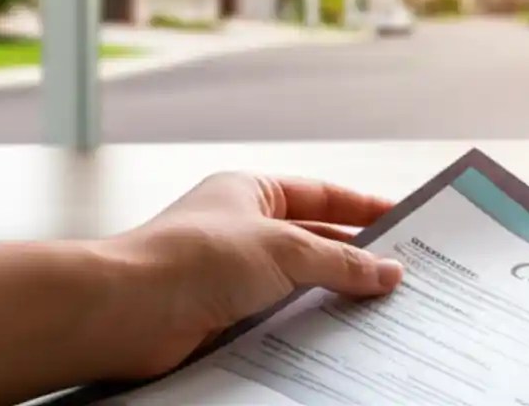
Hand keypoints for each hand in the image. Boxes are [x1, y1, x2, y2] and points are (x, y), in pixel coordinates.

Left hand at [95, 173, 402, 379]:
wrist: (126, 312)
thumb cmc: (190, 259)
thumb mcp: (285, 250)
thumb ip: (340, 262)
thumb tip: (385, 271)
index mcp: (252, 192)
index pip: (322, 195)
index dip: (363, 207)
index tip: (402, 220)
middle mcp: (242, 228)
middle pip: (314, 240)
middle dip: (354, 257)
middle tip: (400, 272)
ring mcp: (231, 273)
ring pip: (297, 283)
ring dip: (331, 295)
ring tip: (378, 307)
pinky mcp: (222, 315)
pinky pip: (277, 318)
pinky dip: (305, 324)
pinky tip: (334, 335)